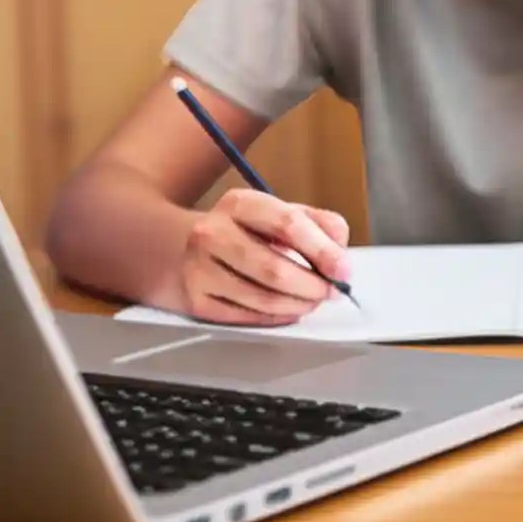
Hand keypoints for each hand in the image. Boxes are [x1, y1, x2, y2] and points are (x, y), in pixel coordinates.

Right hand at [177, 189, 350, 325]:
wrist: (179, 246)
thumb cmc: (244, 231)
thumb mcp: (280, 213)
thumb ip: (320, 225)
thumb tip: (341, 256)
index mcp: (240, 204)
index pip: (287, 224)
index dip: (322, 250)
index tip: (344, 270)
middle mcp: (212, 233)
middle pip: (274, 269)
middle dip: (313, 286)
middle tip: (332, 292)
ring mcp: (199, 269)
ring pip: (262, 298)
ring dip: (298, 305)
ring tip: (312, 300)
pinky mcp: (195, 301)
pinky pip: (247, 317)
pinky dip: (276, 317)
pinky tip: (288, 309)